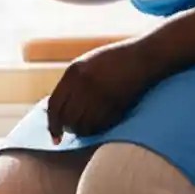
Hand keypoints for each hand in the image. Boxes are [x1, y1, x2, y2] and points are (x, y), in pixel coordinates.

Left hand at [46, 40, 161, 140]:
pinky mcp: (116, 104)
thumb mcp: (85, 64)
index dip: (52, 123)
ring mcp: (100, 95)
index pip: (54, 105)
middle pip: (67, 118)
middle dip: (66, 129)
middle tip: (70, 132)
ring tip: (84, 129)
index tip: (54, 136)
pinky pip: (99, 126)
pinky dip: (96, 130)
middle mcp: (84, 84)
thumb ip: (71, 84)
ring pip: (82, 125)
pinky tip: (97, 127)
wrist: (142, 57)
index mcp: (73, 72)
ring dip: (81, 131)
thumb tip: (58, 109)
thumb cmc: (112, 60)